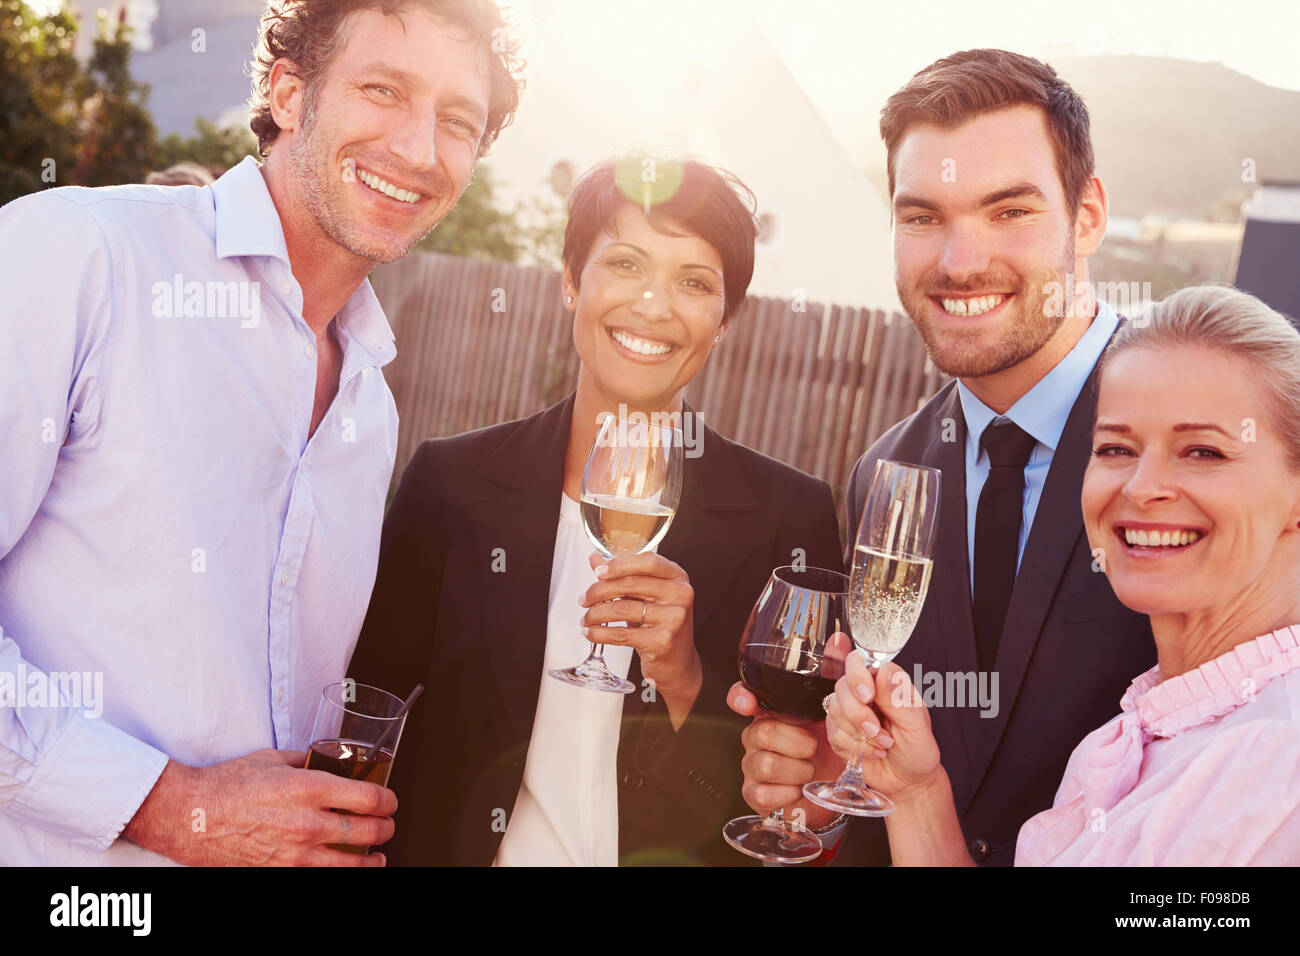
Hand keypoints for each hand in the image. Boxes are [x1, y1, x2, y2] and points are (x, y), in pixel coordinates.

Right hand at [122, 749, 396, 865]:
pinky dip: (339, 871)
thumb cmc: (226, 784)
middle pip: (369, 831)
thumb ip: (306, 760)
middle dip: (386, 828)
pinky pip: (322, 875)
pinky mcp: (281, 871)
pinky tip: (344, 867)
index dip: (388, 799)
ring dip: (372, 858)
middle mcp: (308, 823)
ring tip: (378, 856)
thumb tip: (328, 761)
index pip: (370, 798)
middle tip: (387, 824)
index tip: (390, 799)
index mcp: (310, 788)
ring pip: (352, 862)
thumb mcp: (272, 758)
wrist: (191, 816)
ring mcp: (296, 852)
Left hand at [580, 551, 700, 724]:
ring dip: (596, 614)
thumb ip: (623, 576)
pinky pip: (622, 634)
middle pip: (631, 583)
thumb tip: (595, 557)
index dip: (619, 564)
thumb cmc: (660, 625)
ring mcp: (674, 618)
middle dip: (599, 591)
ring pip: (623, 608)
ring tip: (586, 618)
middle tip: (584, 599)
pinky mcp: (663, 641)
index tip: (598, 572)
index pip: (647, 561)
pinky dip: (600, 634)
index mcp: (678, 577)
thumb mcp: (645, 596)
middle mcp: (681, 595)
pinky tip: (590, 633)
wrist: (678, 663)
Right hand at [726, 680, 844, 830]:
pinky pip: (763, 793)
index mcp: (771, 713)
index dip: (740, 698)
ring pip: (767, 764)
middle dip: (800, 744)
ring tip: (810, 771)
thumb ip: (825, 702)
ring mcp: (752, 765)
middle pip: (764, 732)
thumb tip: (833, 684)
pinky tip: (798, 790)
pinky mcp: (753, 793)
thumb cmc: (829, 751)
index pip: (741, 697)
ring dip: (799, 771)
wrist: (832, 789)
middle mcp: (755, 736)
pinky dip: (789, 793)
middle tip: (814, 749)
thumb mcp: (831, 722)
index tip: (748, 704)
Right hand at [825, 649, 941, 796]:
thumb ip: (898, 699)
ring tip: (882, 744)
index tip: (868, 696)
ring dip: (858, 733)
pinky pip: (832, 733)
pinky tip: (872, 751)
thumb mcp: (916, 725)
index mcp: (885, 682)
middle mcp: (865, 693)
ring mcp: (850, 712)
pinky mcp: (839, 733)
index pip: (858, 662)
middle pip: (842, 686)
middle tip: (878, 732)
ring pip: (834, 710)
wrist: (908, 781)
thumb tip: (883, 672)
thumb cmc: (918, 750)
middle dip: (857, 714)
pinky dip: (854, 746)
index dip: (857, 676)